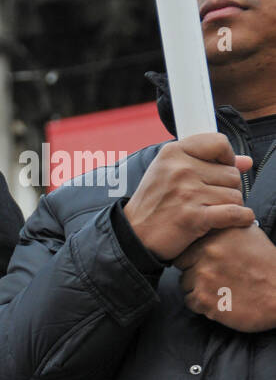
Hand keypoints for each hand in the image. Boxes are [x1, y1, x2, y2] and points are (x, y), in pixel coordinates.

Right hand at [123, 133, 253, 260]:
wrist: (133, 237)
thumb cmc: (153, 206)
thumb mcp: (169, 175)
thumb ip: (208, 164)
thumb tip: (246, 161)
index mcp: (172, 153)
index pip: (218, 143)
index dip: (226, 158)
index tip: (219, 170)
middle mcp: (179, 169)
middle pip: (231, 174)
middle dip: (226, 189)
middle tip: (207, 200)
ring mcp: (186, 192)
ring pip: (235, 195)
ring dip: (228, 207)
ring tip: (208, 213)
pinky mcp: (193, 216)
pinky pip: (235, 213)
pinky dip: (239, 219)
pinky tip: (229, 222)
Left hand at [176, 223, 275, 331]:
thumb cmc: (269, 267)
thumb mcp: (251, 235)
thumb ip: (226, 228)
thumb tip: (210, 223)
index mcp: (218, 235)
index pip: (188, 246)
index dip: (195, 256)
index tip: (206, 262)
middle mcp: (208, 252)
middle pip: (183, 265)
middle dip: (194, 271)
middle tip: (214, 278)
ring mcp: (204, 276)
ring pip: (185, 284)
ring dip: (197, 288)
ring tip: (220, 289)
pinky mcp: (204, 299)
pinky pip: (190, 302)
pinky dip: (202, 304)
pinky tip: (220, 300)